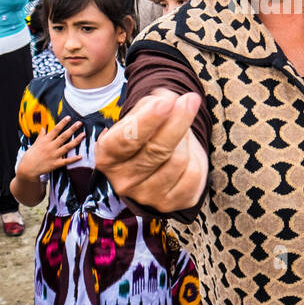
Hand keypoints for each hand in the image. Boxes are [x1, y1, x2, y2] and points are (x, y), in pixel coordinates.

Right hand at [16, 117, 84, 181]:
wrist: (27, 169)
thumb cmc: (30, 156)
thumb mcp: (35, 144)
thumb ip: (41, 136)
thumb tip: (43, 128)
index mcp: (45, 141)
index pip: (55, 130)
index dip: (62, 123)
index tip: (69, 117)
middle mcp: (50, 147)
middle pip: (63, 136)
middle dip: (72, 129)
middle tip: (79, 123)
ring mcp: (54, 155)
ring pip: (67, 147)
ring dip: (76, 141)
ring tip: (83, 135)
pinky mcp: (56, 164)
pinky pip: (66, 161)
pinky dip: (74, 159)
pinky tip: (80, 156)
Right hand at [95, 89, 207, 212]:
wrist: (158, 162)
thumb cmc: (146, 133)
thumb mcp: (141, 113)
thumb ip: (152, 104)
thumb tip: (170, 101)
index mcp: (107, 156)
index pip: (126, 140)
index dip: (147, 121)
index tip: (165, 103)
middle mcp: (122, 181)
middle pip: (156, 150)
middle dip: (177, 122)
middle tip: (190, 99)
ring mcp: (145, 196)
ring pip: (178, 160)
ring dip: (186, 138)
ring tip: (182, 130)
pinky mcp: (169, 204)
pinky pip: (192, 176)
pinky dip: (196, 159)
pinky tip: (188, 153)